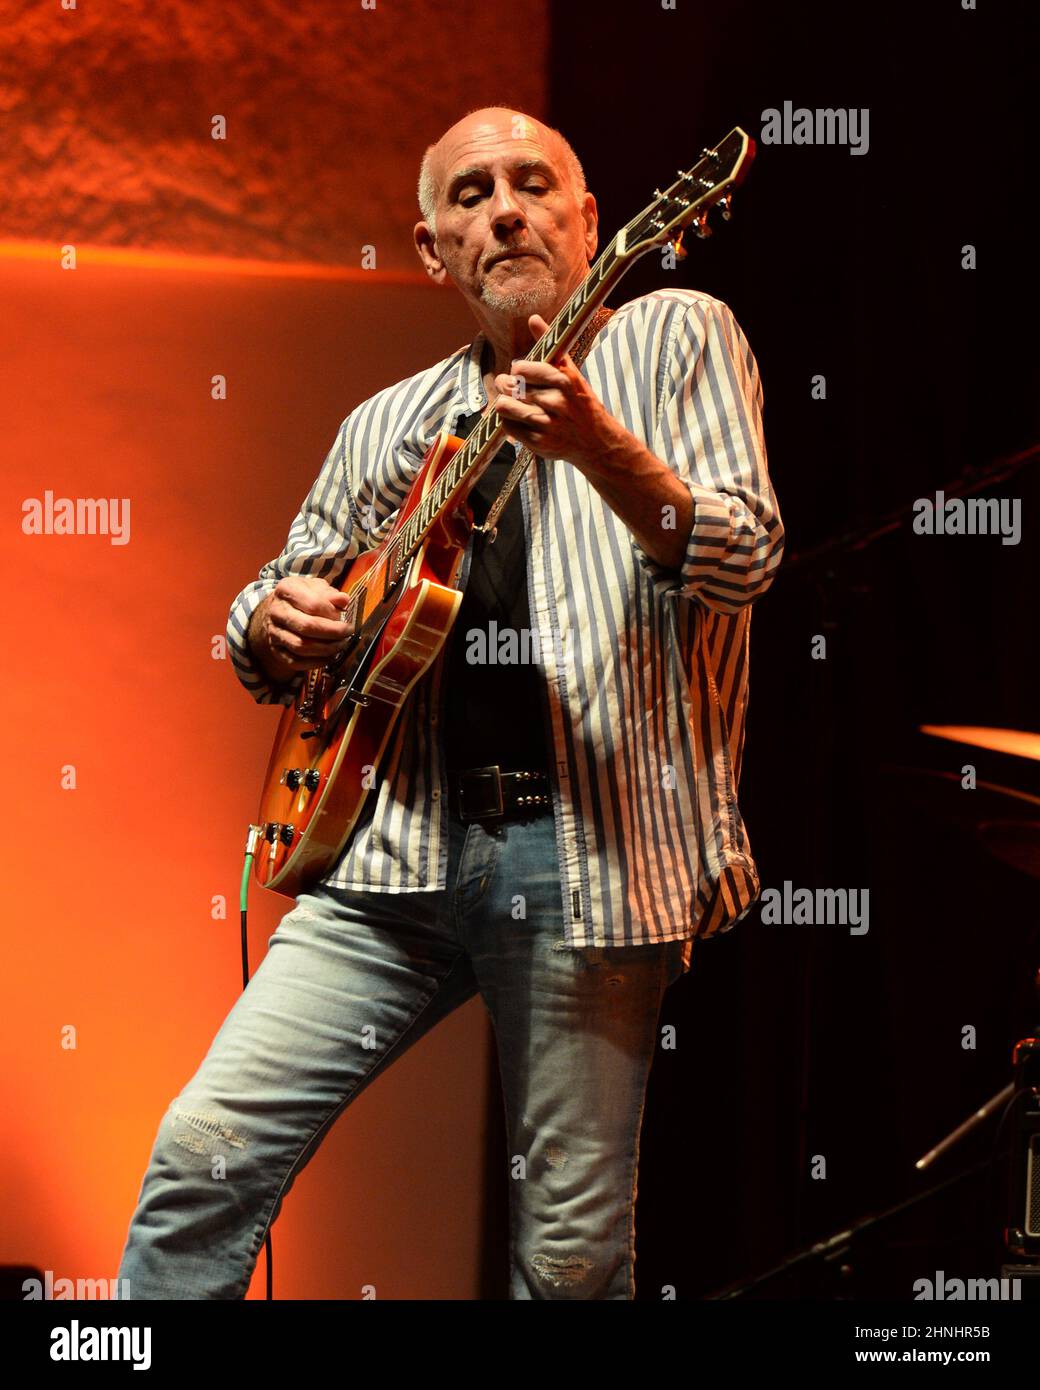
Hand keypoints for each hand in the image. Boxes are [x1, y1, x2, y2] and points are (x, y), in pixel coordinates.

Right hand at [248, 575, 351, 680]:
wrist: (279, 609)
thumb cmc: (302, 597)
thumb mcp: (316, 587)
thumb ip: (331, 594)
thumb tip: (343, 600)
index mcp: (287, 590)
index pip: (313, 604)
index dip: (333, 614)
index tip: (345, 618)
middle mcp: (277, 611)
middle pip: (306, 626)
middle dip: (332, 633)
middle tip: (347, 633)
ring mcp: (274, 632)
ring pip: (301, 646)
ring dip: (326, 649)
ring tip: (340, 645)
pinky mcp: (276, 649)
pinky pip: (295, 661)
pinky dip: (315, 663)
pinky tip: (329, 657)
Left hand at [492, 313, 626, 474]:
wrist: (596, 442)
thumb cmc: (579, 402)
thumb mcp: (570, 371)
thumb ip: (550, 345)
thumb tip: (533, 318)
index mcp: (564, 379)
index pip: (521, 369)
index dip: (517, 370)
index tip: (521, 373)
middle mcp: (556, 402)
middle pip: (510, 387)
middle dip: (506, 385)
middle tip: (511, 387)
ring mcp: (548, 424)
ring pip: (505, 407)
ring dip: (505, 403)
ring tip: (512, 402)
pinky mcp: (539, 443)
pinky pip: (508, 427)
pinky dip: (510, 422)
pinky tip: (520, 419)